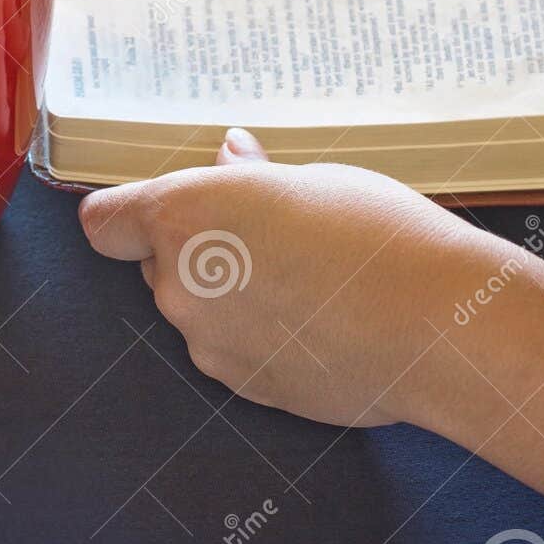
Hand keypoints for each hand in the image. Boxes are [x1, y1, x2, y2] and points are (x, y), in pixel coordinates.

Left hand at [79, 128, 495, 428]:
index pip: (104, 222)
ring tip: (303, 275)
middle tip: (264, 229)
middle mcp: (179, 284)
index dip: (125, 212)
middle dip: (193, 248)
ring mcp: (210, 345)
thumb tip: (230, 155)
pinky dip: (259, 334)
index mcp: (183, 216)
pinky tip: (317, 318)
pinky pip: (233, 349)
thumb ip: (252, 177)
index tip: (158, 204)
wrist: (438, 326)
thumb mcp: (312, 179)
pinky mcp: (246, 387)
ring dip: (228, 294)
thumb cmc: (376, 233)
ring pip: (196, 309)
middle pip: (156, 263)